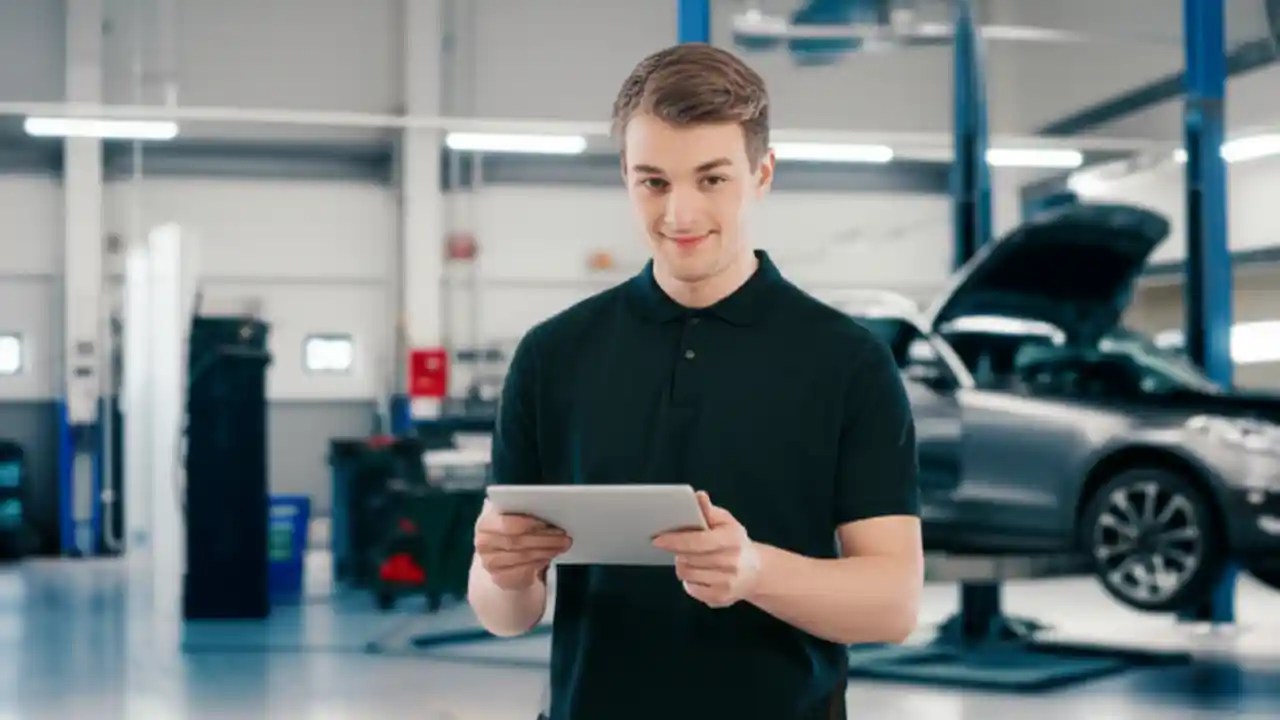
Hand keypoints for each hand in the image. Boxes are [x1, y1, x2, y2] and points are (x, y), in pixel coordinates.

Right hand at [474, 502, 572, 591]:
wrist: (502, 559)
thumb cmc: (511, 533)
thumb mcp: (512, 518)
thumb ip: (522, 512)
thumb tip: (548, 509)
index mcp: (485, 523)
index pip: (507, 524)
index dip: (529, 523)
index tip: (547, 523)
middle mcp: (483, 544)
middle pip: (518, 541)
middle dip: (544, 538)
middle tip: (563, 536)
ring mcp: (490, 563)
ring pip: (524, 556)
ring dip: (547, 550)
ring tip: (562, 546)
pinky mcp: (499, 578)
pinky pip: (524, 570)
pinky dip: (540, 562)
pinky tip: (549, 557)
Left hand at [651, 491, 761, 607]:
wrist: (756, 571)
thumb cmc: (735, 542)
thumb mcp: (726, 522)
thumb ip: (708, 510)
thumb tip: (697, 496)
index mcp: (732, 540)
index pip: (697, 542)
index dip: (675, 540)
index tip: (657, 539)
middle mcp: (731, 563)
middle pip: (688, 559)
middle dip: (678, 552)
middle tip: (677, 546)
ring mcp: (726, 583)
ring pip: (687, 574)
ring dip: (682, 565)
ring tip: (689, 558)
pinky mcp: (720, 598)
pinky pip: (691, 589)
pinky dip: (689, 580)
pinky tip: (698, 573)